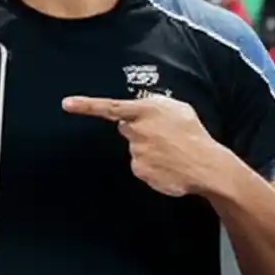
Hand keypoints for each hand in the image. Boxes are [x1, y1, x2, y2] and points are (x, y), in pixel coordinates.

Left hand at [61, 94, 228, 196]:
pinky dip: (152, 165)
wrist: (207, 165)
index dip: (86, 105)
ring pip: (135, 148)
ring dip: (149, 149)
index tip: (67, 104)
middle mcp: (136, 131)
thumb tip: (138, 111)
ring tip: (171, 152)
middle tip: (163, 136)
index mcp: (145, 111)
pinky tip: (168, 164)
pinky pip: (140, 166)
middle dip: (138, 130)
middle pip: (125, 128)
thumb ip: (153, 105)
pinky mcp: (139, 170)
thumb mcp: (176, 108)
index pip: (110, 107)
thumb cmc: (193, 134)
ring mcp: (136, 152)